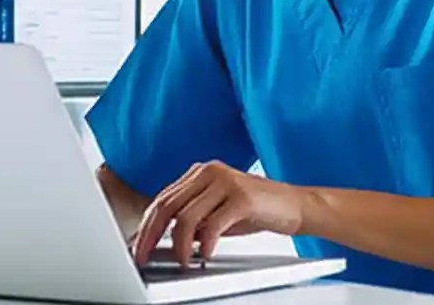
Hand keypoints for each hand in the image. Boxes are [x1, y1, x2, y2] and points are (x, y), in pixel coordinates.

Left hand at [132, 160, 306, 267]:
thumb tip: (162, 238)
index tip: (137, 246)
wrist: (295, 205)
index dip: (146, 225)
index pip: (163, 199)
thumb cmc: (256, 210)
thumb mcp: (217, 213)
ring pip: (186, 216)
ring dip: (179, 245)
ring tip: (182, 261)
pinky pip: (213, 223)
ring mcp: (226, 181)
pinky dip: (205, 243)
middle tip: (145, 256)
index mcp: (200, 173)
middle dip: (151, 235)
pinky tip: (205, 255)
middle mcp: (210, 171)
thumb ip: (192, 219)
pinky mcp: (242, 196)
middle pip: (168, 205)